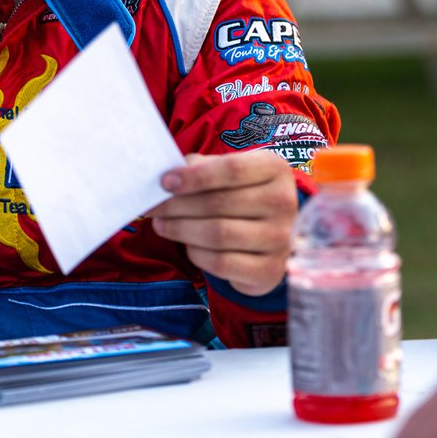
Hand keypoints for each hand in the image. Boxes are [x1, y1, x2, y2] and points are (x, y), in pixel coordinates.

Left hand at [149, 150, 296, 295]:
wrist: (272, 238)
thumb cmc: (243, 196)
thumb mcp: (230, 173)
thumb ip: (202, 168)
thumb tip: (168, 177)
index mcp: (275, 169)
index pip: (232, 169)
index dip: (195, 176)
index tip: (165, 182)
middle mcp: (283, 202)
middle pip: (219, 203)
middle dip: (177, 206)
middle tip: (152, 208)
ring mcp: (279, 238)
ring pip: (217, 234)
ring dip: (181, 229)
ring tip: (162, 225)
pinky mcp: (269, 270)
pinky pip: (221, 263)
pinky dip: (196, 253)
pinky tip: (187, 244)